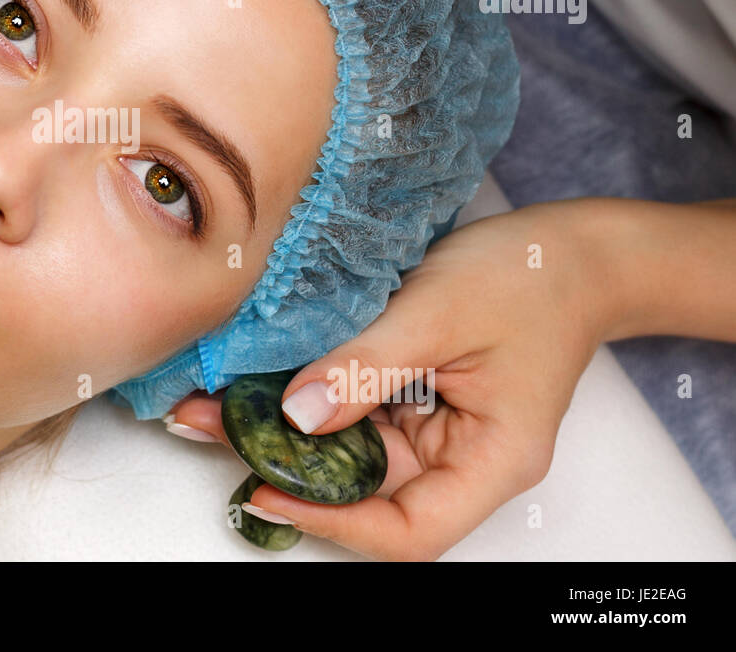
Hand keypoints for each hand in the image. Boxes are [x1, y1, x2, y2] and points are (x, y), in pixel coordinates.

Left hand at [165, 199, 622, 560]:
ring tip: (211, 399)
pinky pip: (352, 412)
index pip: (410, 529)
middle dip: (285, 464)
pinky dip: (305, 398)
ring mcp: (433, 430)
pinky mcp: (411, 397)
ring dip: (283, 428)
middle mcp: (459, 459)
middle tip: (207, 423)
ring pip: (348, 451)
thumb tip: (297, 416)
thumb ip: (366, 367)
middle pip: (365, 491)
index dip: (333, 522)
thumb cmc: (530, 276)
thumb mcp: (440, 313)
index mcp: (491, 462)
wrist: (569, 247)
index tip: (264, 485)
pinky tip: (255, 376)